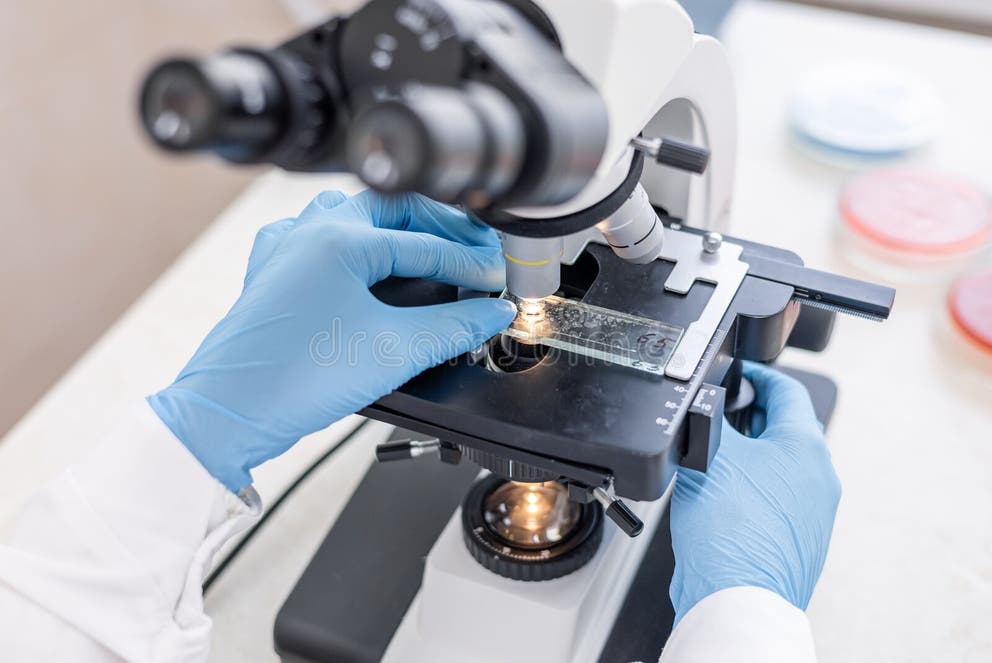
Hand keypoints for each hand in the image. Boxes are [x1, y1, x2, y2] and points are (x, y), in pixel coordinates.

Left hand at [148, 190, 515, 491]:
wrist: (227, 414)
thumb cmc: (295, 379)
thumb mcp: (394, 352)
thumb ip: (455, 328)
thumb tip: (491, 313)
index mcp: (341, 238)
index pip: (429, 244)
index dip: (472, 264)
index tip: (498, 284)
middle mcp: (309, 232)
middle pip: (392, 209)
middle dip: (439, 228)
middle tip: (473, 252)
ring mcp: (286, 250)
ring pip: (351, 215)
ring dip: (394, 229)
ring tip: (426, 252)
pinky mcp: (271, 275)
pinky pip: (316, 239)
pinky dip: (350, 245)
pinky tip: (359, 266)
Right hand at [669, 361, 840, 623]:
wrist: (738, 600)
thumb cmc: (731, 532)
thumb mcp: (708, 455)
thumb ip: (710, 419)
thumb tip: (707, 404)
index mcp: (806, 447)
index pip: (787, 390)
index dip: (757, 374)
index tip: (736, 372)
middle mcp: (819, 477)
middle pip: (785, 427)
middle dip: (750, 414)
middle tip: (717, 412)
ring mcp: (813, 511)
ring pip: (780, 464)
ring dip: (750, 453)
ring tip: (714, 456)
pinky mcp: (798, 538)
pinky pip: (776, 498)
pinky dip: (752, 487)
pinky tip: (721, 496)